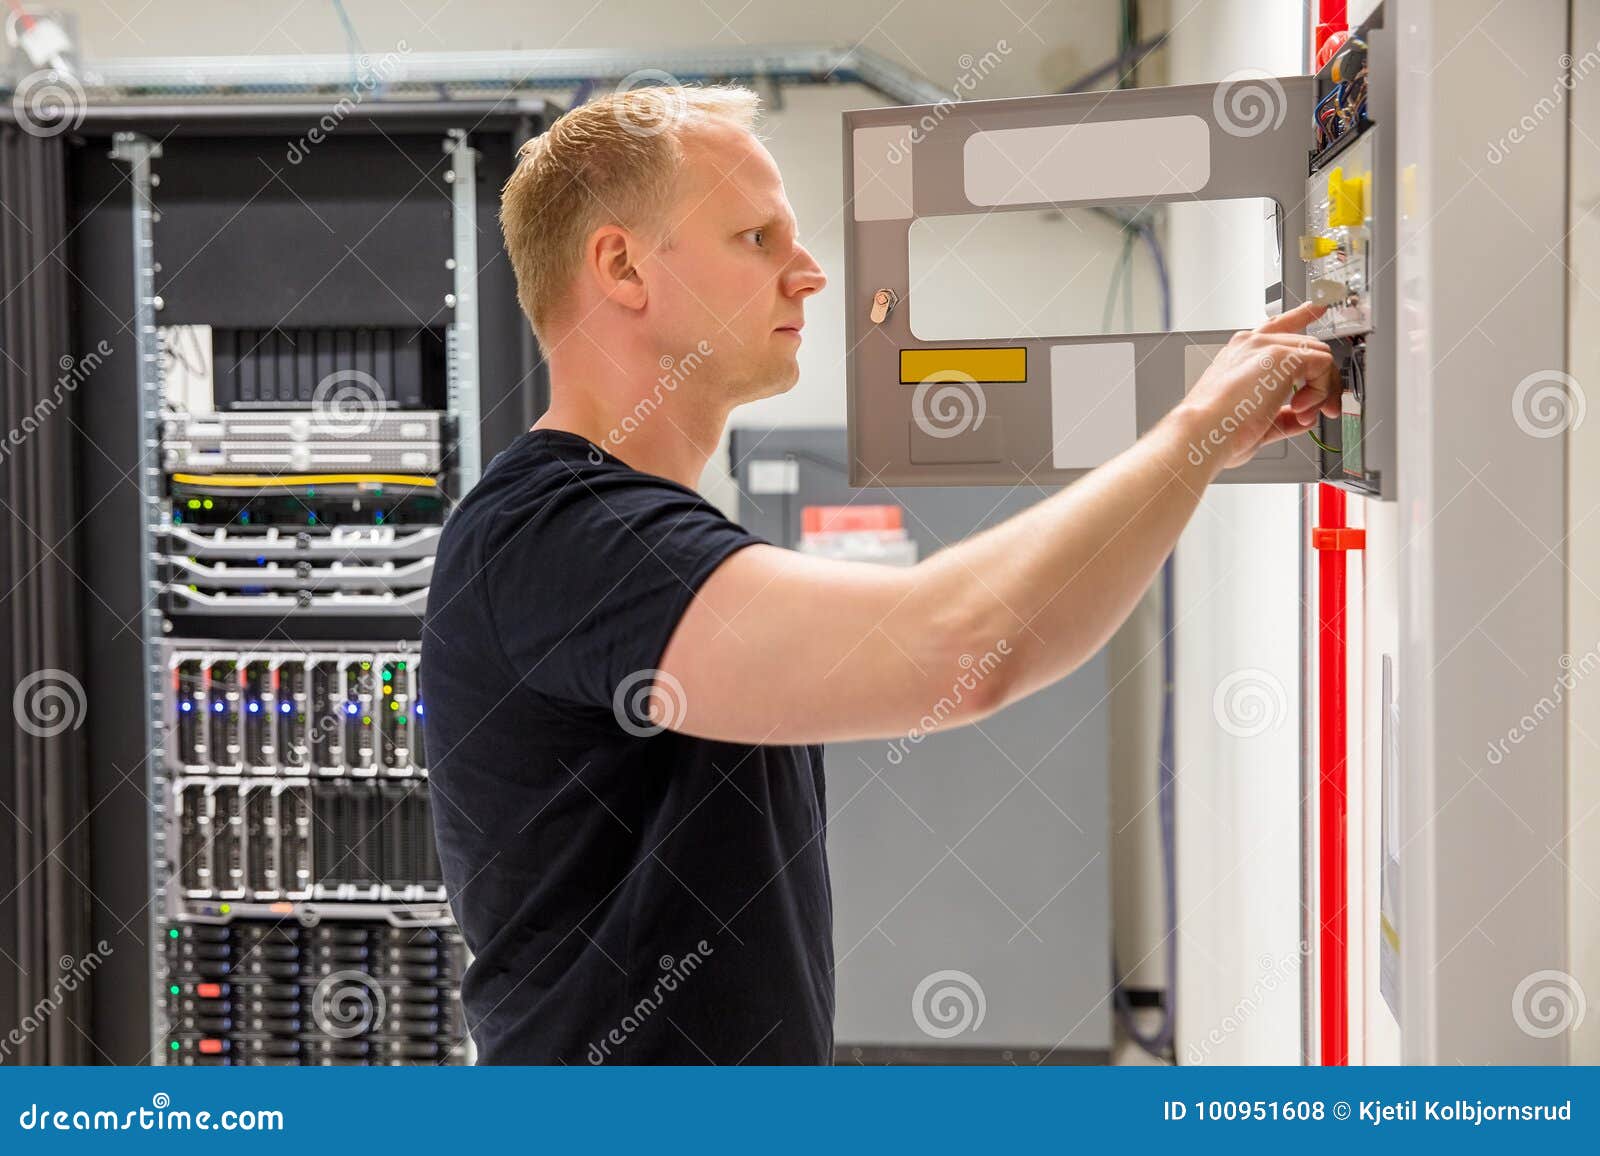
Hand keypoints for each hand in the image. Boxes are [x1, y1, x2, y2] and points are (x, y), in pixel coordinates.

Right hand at [1176, 302, 1341, 471]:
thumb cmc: (1217, 430)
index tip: (1316, 307)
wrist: (1204, 433)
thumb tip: (1300, 418)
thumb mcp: (1255, 420)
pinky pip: (1324, 364)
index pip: (1275, 328)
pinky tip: (1302, 408)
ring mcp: (1267, 347)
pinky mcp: (1282, 355)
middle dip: (1320, 382)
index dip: (1300, 317)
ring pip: (1319, 355)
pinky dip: (1322, 391)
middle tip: (1313, 412)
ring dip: (1322, 390)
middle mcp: (1252, 345)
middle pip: (1307, 345)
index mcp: (1239, 356)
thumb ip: (1282, 415)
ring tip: (1304, 414)